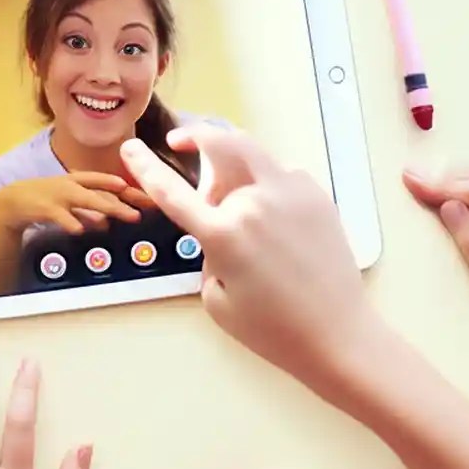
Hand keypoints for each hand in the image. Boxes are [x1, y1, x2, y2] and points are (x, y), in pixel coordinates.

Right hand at [0, 172, 151, 234]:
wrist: (10, 201)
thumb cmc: (42, 201)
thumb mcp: (66, 203)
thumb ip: (87, 211)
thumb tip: (107, 222)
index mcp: (75, 181)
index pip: (103, 180)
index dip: (123, 186)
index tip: (143, 193)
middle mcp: (70, 185)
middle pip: (100, 192)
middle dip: (120, 202)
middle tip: (138, 213)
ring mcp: (58, 196)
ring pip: (85, 201)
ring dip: (103, 209)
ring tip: (117, 219)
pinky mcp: (45, 208)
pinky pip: (61, 216)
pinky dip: (71, 222)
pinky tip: (80, 230)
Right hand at [120, 126, 380, 387]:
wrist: (338, 333)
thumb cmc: (273, 328)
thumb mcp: (216, 299)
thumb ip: (208, 252)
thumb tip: (218, 225)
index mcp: (224, 234)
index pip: (171, 190)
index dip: (145, 166)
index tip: (131, 148)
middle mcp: (256, 203)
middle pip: (220, 143)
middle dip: (196, 135)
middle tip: (182, 140)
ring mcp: (291, 193)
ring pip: (251, 152)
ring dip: (231, 161)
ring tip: (227, 192)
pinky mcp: (317, 195)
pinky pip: (280, 173)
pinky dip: (264, 182)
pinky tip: (267, 213)